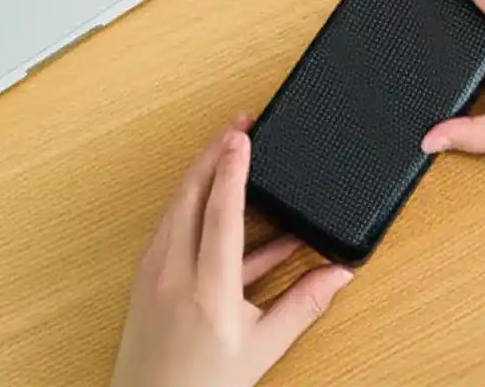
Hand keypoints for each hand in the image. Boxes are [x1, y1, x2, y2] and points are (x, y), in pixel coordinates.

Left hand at [111, 118, 353, 386]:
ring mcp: (152, 274)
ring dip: (200, 172)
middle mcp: (173, 274)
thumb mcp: (265, 346)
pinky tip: (217, 203)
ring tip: (226, 149)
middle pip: (190, 195)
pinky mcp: (145, 278)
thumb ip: (304, 304)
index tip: (244, 136)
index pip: (220, 213)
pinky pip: (169, 226)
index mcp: (208, 290)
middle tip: (237, 124)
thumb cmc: (203, 384)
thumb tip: (339, 274)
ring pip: (176, 206)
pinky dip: (191, 202)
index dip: (233, 170)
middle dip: (214, 153)